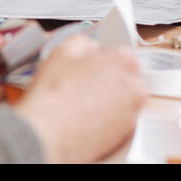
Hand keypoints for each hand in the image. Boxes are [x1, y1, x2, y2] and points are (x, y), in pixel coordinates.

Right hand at [16, 35, 146, 162]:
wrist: (46, 136)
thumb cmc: (53, 98)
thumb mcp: (62, 51)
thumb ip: (83, 42)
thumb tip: (87, 45)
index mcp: (123, 62)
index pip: (122, 53)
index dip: (103, 58)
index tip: (93, 65)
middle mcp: (134, 89)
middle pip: (126, 78)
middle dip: (109, 79)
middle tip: (86, 84)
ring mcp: (131, 115)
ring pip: (123, 102)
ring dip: (109, 100)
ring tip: (83, 103)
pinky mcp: (124, 138)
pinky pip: (118, 123)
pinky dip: (107, 121)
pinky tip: (86, 119)